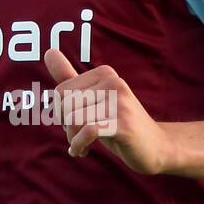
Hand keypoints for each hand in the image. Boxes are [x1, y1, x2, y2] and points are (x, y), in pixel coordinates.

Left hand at [43, 48, 171, 175]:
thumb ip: (70, 77)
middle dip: (66, 126)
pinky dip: (78, 145)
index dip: (61, 112)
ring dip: (72, 138)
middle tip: (78, 137)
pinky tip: (81, 152)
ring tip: (81, 146)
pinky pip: (87, 132)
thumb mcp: (93, 100)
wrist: (155, 147)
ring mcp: (120, 103)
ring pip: (74, 119)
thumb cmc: (118, 123)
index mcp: (105, 73)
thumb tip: (49, 51)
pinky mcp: (124, 124)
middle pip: (65, 105)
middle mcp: (113, 82)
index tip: (73, 124)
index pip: (61, 91)